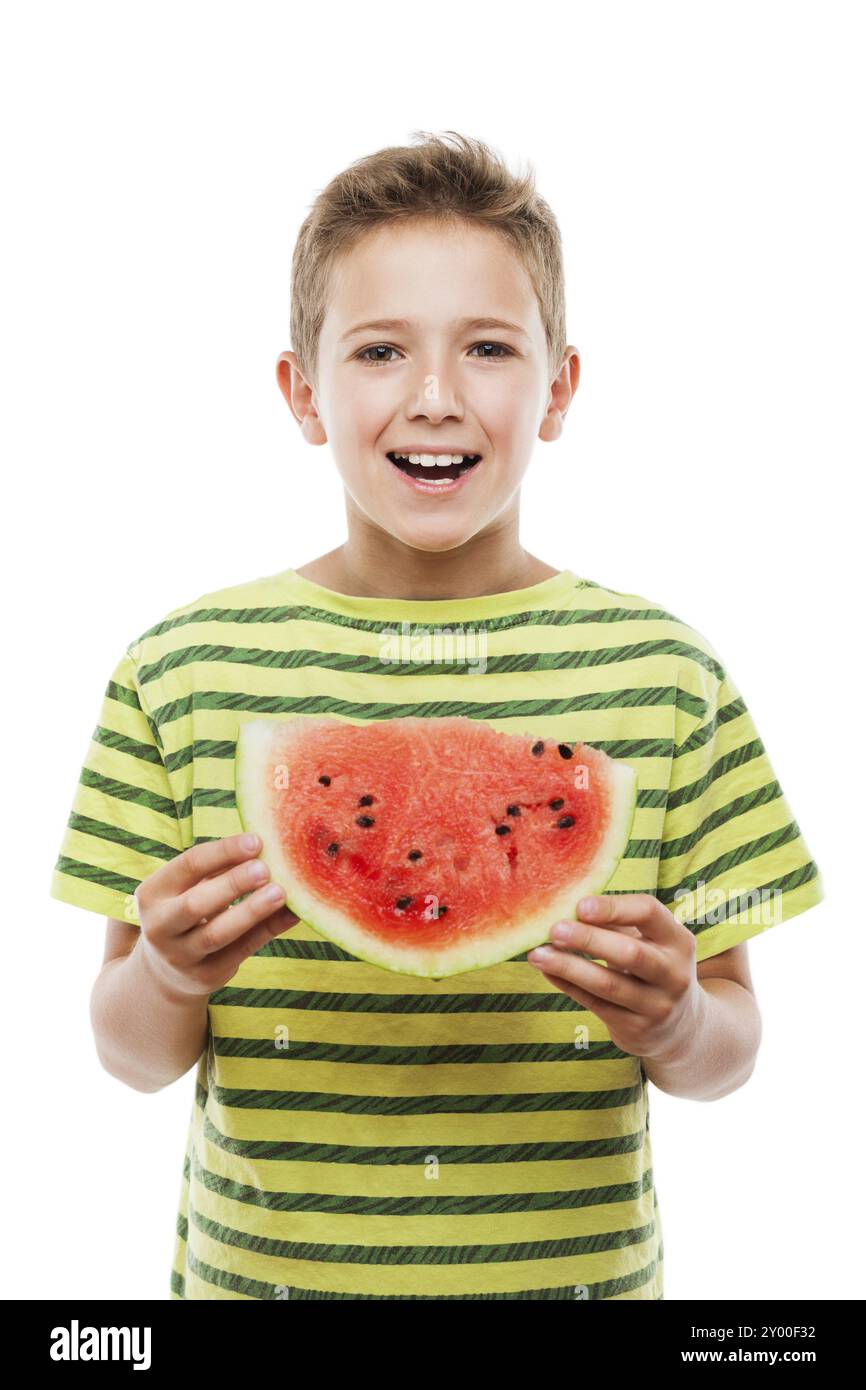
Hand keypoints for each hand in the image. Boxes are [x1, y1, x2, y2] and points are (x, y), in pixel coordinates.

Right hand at [134, 833, 298, 999]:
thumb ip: (221, 869)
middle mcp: (159, 927)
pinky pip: (241, 951)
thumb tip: (267, 846)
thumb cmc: (187, 911)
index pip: (188, 866)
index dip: (224, 852)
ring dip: (251, 912)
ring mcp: (181, 956)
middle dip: (233, 884)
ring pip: (217, 934)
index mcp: (153, 894)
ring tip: (280, 893)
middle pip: (197, 904)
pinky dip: (268, 930)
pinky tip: (292, 913)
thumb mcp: (191, 887)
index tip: (257, 841)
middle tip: (265, 868)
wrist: (166, 970)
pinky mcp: (206, 975)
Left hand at [526, 893, 702, 1062]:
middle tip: (554, 929)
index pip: (649, 913)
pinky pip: (595, 1005)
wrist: (679, 1028)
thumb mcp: (650, 943)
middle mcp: (673, 973)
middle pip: (630, 953)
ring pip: (608, 984)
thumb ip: (617, 924)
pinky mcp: (636, 1028)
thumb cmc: (653, 968)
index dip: (613, 907)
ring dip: (569, 967)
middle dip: (588, 940)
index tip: (579, 905)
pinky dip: (568, 985)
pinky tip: (547, 971)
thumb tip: (567, 903)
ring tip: (538, 954)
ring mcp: (657, 1005)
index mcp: (678, 940)